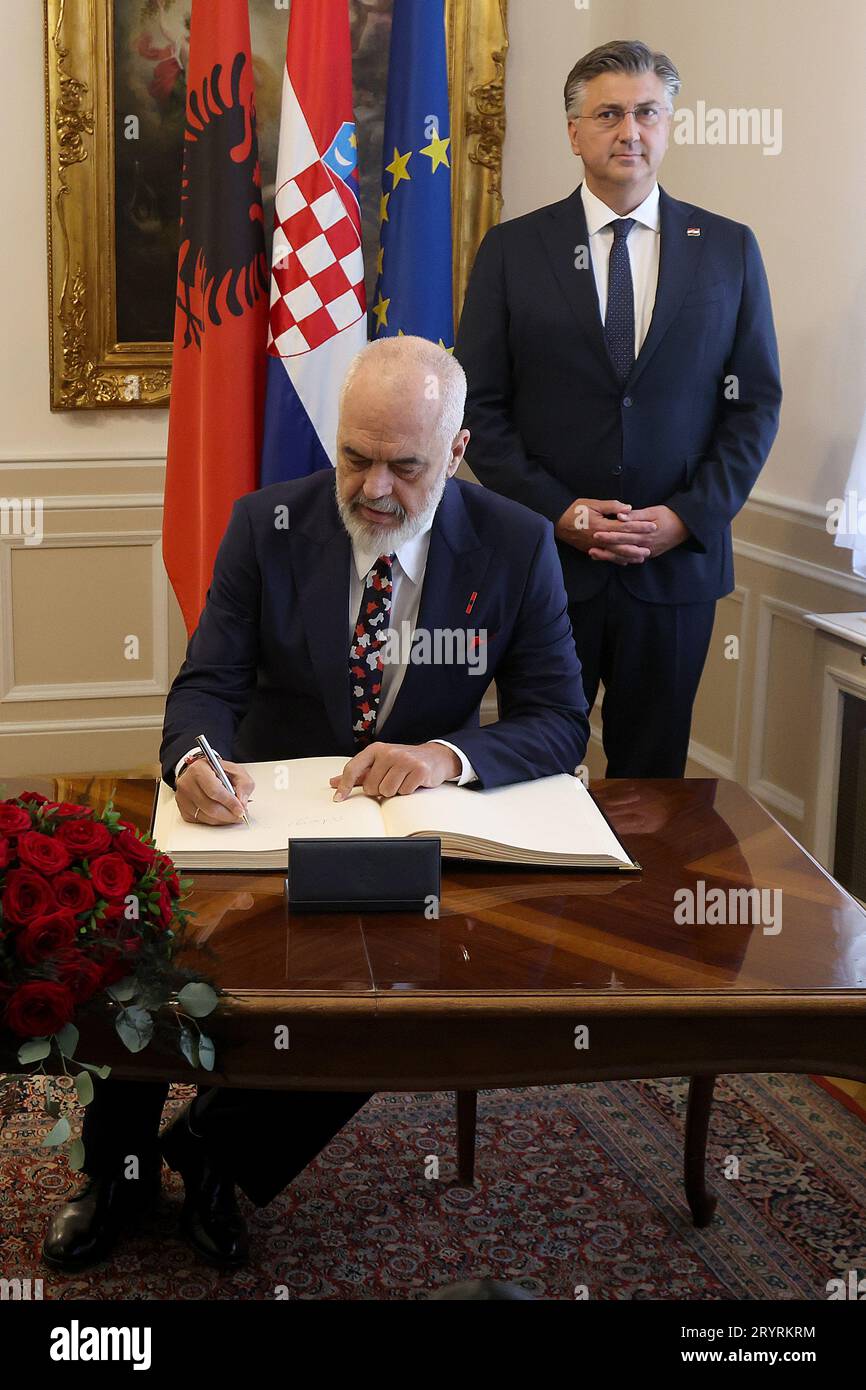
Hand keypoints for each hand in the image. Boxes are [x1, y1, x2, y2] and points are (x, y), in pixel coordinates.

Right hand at [176, 757, 254, 824]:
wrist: (200, 772)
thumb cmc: (217, 771)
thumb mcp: (235, 770)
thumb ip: (243, 784)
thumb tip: (242, 803)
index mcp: (199, 770)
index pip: (214, 791)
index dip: (229, 803)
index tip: (241, 810)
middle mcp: (187, 784)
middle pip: (210, 807)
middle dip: (229, 815)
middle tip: (241, 816)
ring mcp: (183, 798)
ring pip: (206, 816)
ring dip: (224, 819)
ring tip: (234, 816)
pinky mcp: (183, 809)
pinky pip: (201, 821)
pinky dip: (215, 821)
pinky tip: (223, 815)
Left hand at [330, 742, 461, 800]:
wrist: (434, 757)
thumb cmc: (403, 762)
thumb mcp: (379, 763)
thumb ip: (358, 774)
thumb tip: (334, 782)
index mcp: (376, 749)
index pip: (353, 768)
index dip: (345, 786)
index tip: (338, 798)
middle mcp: (389, 752)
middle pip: (371, 786)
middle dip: (379, 789)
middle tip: (390, 780)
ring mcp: (405, 760)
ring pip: (387, 791)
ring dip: (394, 791)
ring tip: (401, 781)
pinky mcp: (419, 769)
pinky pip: (403, 792)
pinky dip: (407, 791)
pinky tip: (411, 782)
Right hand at [555, 498, 654, 562]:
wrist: (557, 521)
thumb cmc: (575, 510)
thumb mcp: (593, 504)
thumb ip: (611, 506)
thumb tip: (628, 508)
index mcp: (602, 525)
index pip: (626, 527)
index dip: (640, 527)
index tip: (652, 526)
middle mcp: (600, 539)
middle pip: (623, 545)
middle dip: (637, 547)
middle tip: (650, 548)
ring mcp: (594, 546)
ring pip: (615, 554)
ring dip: (629, 556)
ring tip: (641, 558)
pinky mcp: (590, 550)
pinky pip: (606, 557)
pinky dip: (616, 560)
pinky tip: (625, 561)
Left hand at [591, 505, 689, 564]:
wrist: (686, 528)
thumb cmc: (669, 516)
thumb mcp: (653, 511)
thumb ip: (636, 515)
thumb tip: (620, 515)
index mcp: (645, 533)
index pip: (624, 534)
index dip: (610, 534)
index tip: (596, 533)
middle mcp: (645, 545)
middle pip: (622, 546)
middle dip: (605, 546)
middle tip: (591, 545)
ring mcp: (648, 552)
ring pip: (625, 556)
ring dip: (609, 556)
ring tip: (594, 554)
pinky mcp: (649, 555)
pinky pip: (632, 559)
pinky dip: (620, 559)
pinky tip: (608, 558)